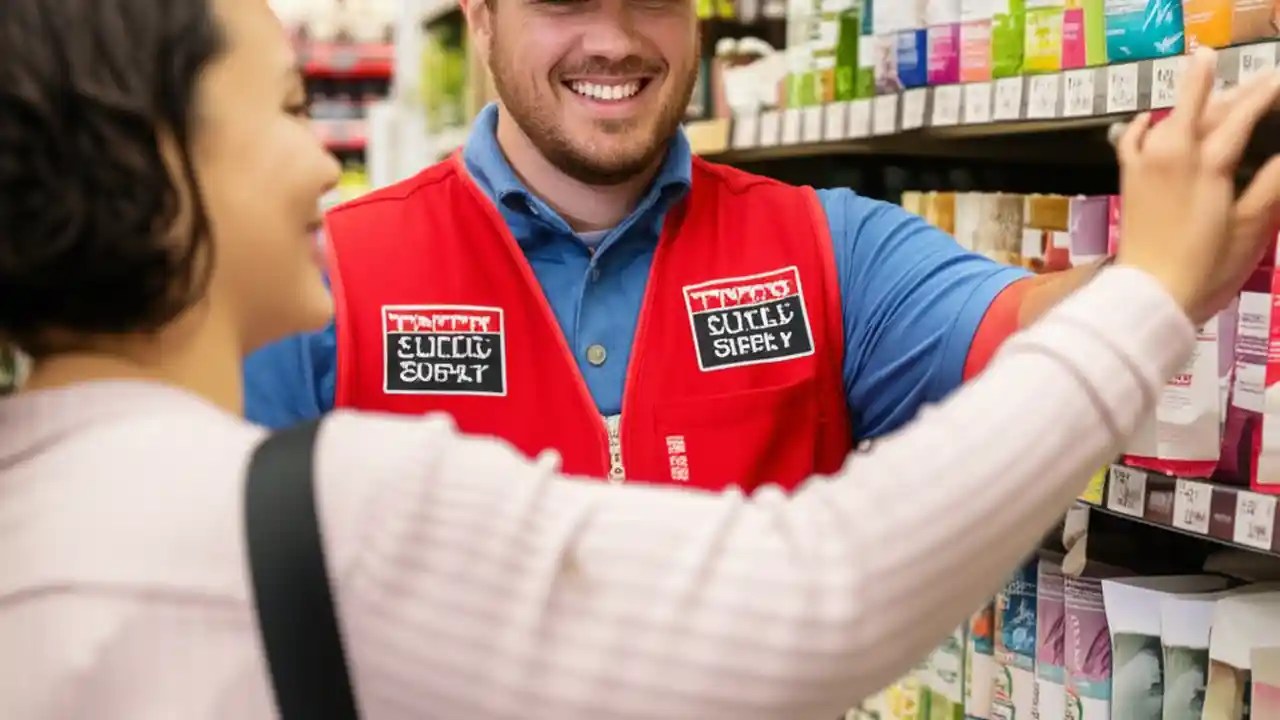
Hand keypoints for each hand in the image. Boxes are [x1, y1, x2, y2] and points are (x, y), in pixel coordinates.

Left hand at [1114, 48, 1279, 323]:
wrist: (1148, 294)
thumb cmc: (1207, 266)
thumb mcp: (1251, 227)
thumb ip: (1272, 184)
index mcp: (1208, 163)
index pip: (1240, 117)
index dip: (1263, 95)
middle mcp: (1172, 153)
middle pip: (1207, 110)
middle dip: (1237, 91)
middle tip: (1263, 76)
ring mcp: (1145, 165)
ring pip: (1171, 118)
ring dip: (1194, 98)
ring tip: (1213, 80)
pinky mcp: (1128, 181)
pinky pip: (1131, 141)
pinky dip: (1140, 126)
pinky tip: (1147, 117)